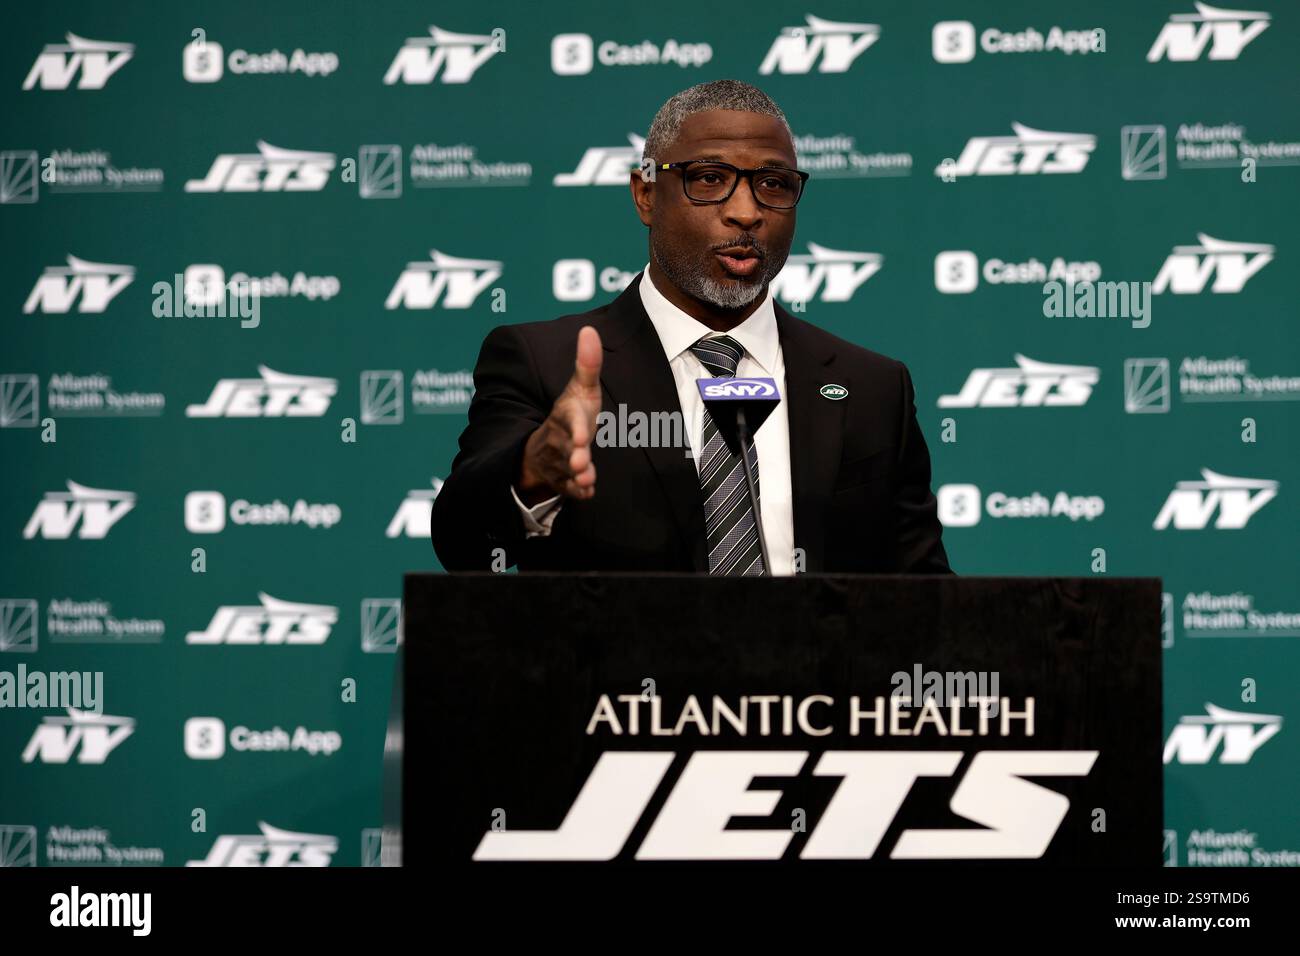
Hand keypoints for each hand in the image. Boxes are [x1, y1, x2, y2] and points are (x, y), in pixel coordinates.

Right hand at [517, 325, 601, 502]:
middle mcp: (558, 439)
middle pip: (565, 448)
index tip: (583, 435)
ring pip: (566, 471)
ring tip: (587, 479)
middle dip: (574, 455)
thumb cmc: (570, 414)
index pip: (568, 419)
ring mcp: (559, 461)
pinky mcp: (562, 480)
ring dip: (578, 476)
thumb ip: (588, 364)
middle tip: (583, 462)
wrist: (543, 447)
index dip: (575, 428)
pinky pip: (568, 489)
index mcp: (564, 415)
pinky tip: (588, 493)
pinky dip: (577, 492)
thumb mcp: (580, 390)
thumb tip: (589, 330)